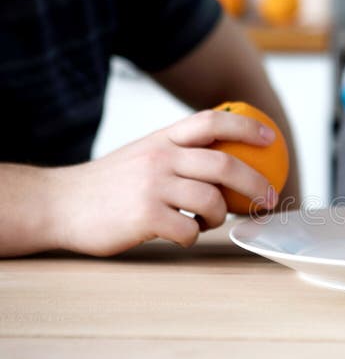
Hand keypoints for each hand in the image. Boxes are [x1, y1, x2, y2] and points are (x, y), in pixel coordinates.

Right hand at [51, 110, 277, 255]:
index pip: (212, 121)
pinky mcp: (144, 217)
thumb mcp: (145, 154)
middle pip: (225, 166)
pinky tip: (182, 235)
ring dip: (219, 217)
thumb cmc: (109, 184)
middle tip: (269, 200)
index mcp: (163, 139)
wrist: (59, 204)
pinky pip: (188, 230)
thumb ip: (180, 153)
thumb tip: (228, 159)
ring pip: (211, 201)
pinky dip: (193, 236)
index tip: (271, 138)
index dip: (246, 128)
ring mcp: (152, 186)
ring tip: (207, 221)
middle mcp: (160, 157)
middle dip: (257, 184)